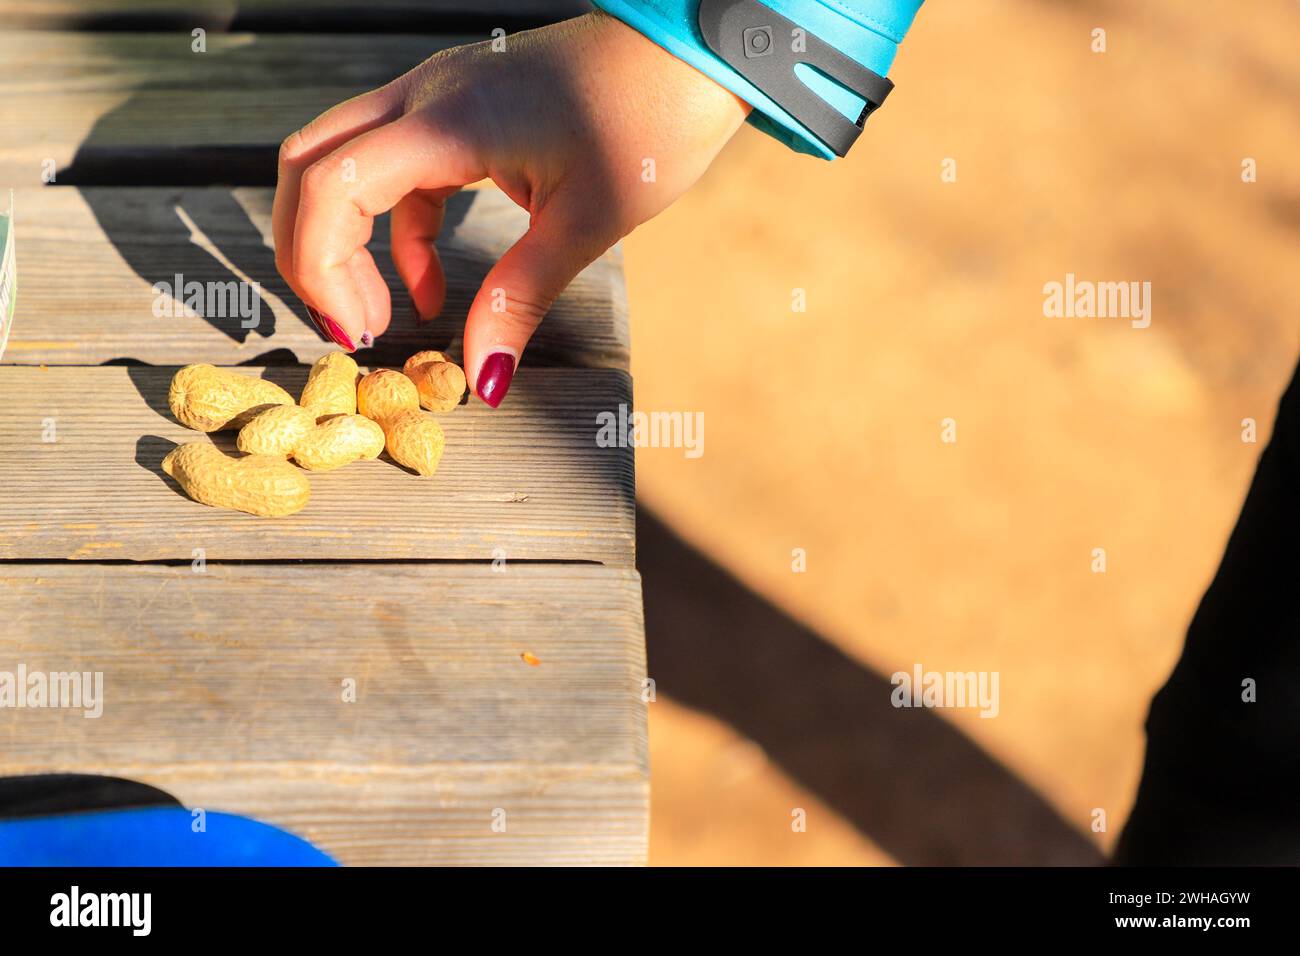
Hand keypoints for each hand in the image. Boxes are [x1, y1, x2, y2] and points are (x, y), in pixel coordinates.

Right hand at [273, 11, 749, 405]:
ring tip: (381, 316)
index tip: (358, 333)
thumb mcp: (587, 221)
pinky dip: (396, 230)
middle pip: (310, 164)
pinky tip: (430, 286)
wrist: (686, 53)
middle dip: (312, 252)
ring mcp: (435, 95)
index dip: (321, 265)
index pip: (333, 184)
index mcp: (448, 122)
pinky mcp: (455, 109)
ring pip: (343, 161)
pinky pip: (393, 168)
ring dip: (346, 240)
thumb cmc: (647, 122)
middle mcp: (423, 96)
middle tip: (351, 327)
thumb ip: (522, 297)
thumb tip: (483, 379)